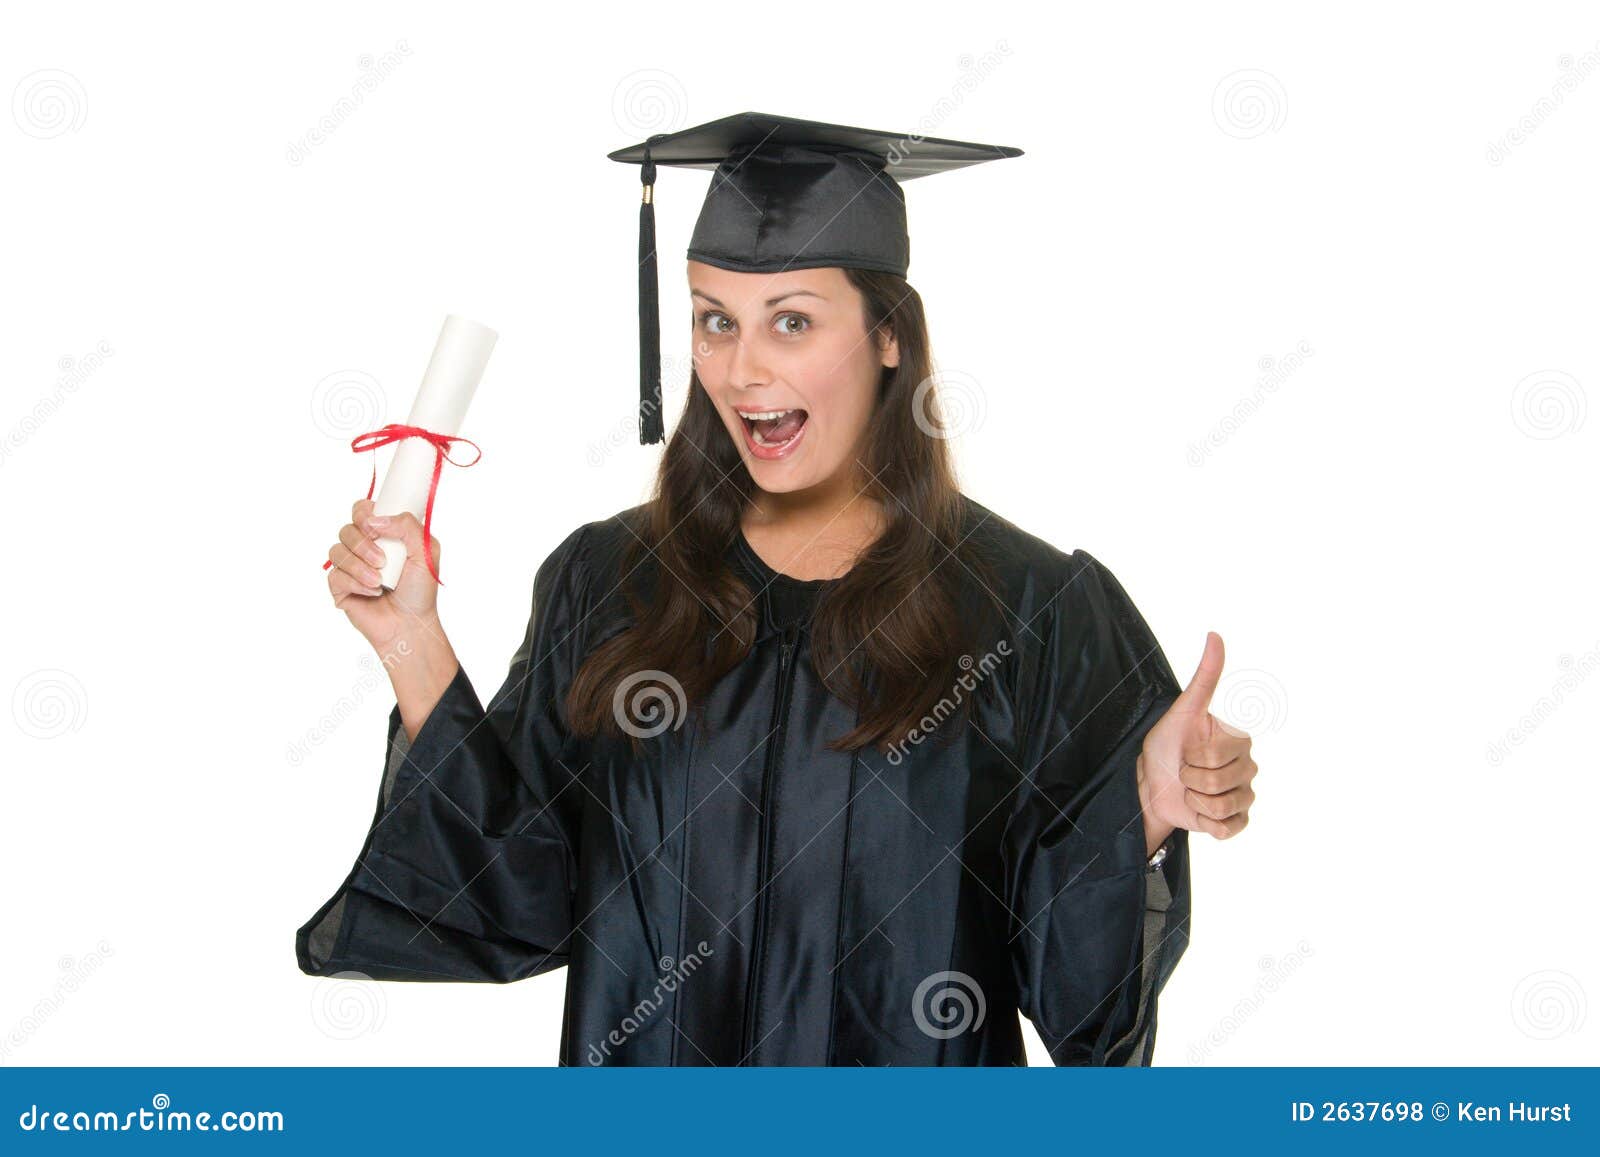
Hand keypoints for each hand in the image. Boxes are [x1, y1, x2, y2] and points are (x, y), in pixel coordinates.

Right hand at [325, 497, 446, 653]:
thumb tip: (375, 519)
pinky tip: (372, 593)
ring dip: (361, 567)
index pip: (362, 510)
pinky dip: (356, 584)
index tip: (374, 527)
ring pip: (337, 551)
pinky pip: (335, 575)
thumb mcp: (426, 552)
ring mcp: (350, 567)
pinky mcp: (340, 587)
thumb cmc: (420, 591)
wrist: (411, 624)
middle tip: (383, 561)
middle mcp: (364, 548)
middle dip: (364, 545)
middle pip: (347, 529)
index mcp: (383, 535)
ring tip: (380, 582)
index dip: (363, 514)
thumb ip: (408, 526)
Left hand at [1137, 631, 1256, 850]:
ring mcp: (1246, 795)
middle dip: (1190, 778)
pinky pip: (1228, 829)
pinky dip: (1207, 823)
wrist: (1151, 784)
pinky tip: (1199, 810)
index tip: (1186, 750)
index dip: (1191, 756)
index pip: (1216, 756)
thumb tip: (1215, 635)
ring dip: (1195, 799)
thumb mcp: (1182, 710)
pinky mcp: (1238, 822)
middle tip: (1184, 771)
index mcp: (1240, 740)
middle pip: (1219, 781)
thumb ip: (1204, 677)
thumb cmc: (1166, 745)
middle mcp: (1249, 767)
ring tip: (1190, 789)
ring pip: (1222, 806)